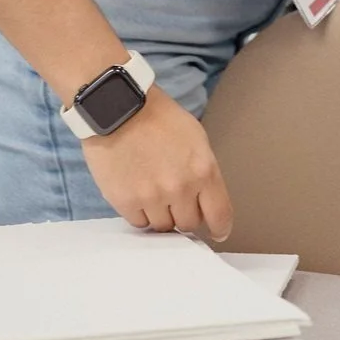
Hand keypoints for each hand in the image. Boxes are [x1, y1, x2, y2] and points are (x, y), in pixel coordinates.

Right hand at [80, 85, 233, 239]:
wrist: (118, 108)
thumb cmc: (158, 118)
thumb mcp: (195, 138)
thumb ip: (203, 172)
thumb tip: (208, 200)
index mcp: (203, 170)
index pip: (220, 215)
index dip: (220, 227)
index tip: (218, 231)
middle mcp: (180, 188)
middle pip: (189, 224)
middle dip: (185, 215)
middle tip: (176, 200)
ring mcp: (151, 197)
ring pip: (163, 227)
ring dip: (161, 214)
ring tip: (153, 190)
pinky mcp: (125, 201)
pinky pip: (139, 223)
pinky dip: (140, 213)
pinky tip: (138, 192)